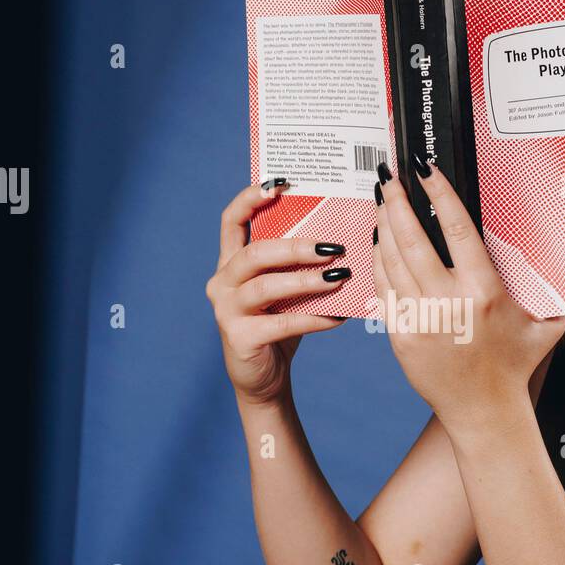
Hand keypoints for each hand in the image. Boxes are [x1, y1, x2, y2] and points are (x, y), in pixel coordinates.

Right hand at [206, 182, 347, 405]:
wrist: (264, 380)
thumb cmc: (279, 326)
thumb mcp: (285, 290)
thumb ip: (297, 266)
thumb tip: (342, 237)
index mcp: (230, 263)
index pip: (231, 221)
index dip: (250, 199)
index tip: (280, 184)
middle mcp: (221, 282)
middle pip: (255, 252)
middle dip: (296, 246)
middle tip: (333, 246)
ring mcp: (226, 310)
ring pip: (267, 286)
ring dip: (307, 280)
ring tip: (340, 276)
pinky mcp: (240, 338)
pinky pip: (282, 323)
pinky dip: (315, 318)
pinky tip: (340, 315)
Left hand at [372, 158, 564, 433]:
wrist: (484, 409)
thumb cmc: (515, 364)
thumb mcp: (547, 323)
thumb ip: (550, 288)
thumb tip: (561, 250)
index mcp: (485, 292)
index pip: (458, 229)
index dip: (439, 194)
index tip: (426, 170)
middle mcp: (450, 302)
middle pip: (414, 239)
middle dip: (397, 201)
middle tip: (388, 175)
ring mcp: (421, 319)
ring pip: (393, 260)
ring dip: (384, 224)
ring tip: (381, 199)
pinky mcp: (401, 335)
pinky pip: (384, 287)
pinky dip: (379, 259)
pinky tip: (379, 240)